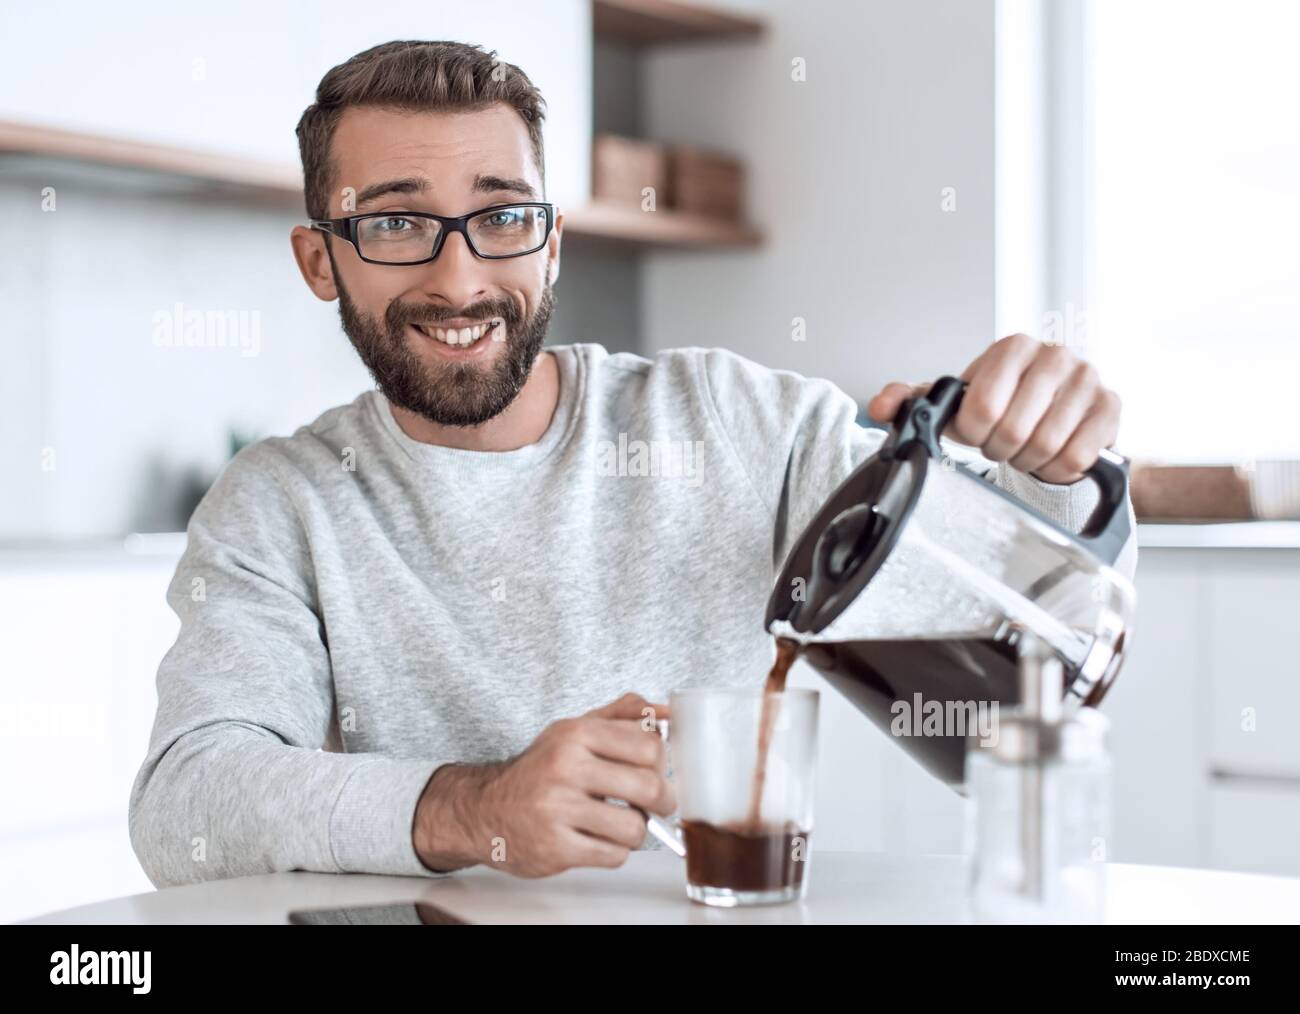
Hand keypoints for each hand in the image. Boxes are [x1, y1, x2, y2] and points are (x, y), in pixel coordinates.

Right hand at [412, 692, 673, 877]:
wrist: (485, 810)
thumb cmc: (541, 770)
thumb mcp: (575, 730)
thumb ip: (623, 715)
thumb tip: (668, 711)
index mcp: (575, 733)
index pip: (649, 745)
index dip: (662, 763)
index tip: (655, 770)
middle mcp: (565, 767)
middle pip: (649, 787)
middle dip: (663, 800)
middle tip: (657, 803)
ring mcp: (558, 809)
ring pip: (634, 827)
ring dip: (635, 830)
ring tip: (619, 823)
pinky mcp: (555, 847)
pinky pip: (614, 856)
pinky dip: (614, 851)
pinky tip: (596, 839)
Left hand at [866, 334, 1121, 484]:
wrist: (1058, 413)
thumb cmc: (1004, 404)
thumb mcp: (958, 400)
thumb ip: (915, 399)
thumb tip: (880, 406)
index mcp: (1012, 347)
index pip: (981, 407)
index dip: (974, 433)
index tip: (978, 431)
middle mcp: (1054, 355)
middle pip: (1014, 430)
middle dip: (1001, 449)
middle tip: (1002, 444)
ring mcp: (1088, 378)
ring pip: (1045, 446)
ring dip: (1028, 461)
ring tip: (1026, 449)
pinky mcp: (1111, 407)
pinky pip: (1077, 457)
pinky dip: (1058, 468)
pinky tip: (1052, 454)